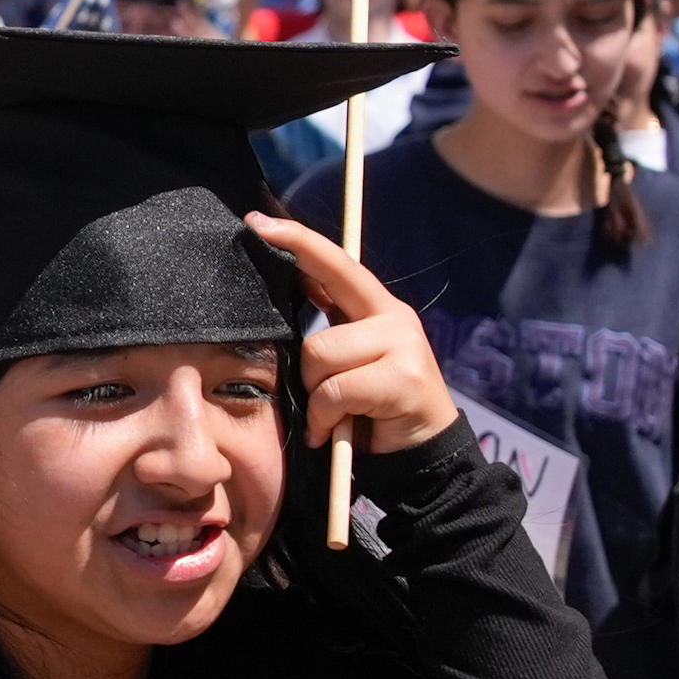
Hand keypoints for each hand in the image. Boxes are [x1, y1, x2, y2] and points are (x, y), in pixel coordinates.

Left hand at [242, 211, 457, 452]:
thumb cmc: (374, 409)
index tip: (256, 224)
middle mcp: (394, 316)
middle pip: (325, 309)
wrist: (422, 454)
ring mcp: (403, 344)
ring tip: (331, 416)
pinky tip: (334, 431)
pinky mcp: (404, 378)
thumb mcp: (349, 362)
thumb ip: (330, 329)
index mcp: (376, 306)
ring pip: (321, 355)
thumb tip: (289, 290)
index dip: (297, 239)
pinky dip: (325, 417)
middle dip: (306, 361)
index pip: (334, 262)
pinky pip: (335, 390)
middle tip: (313, 390)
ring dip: (314, 395)